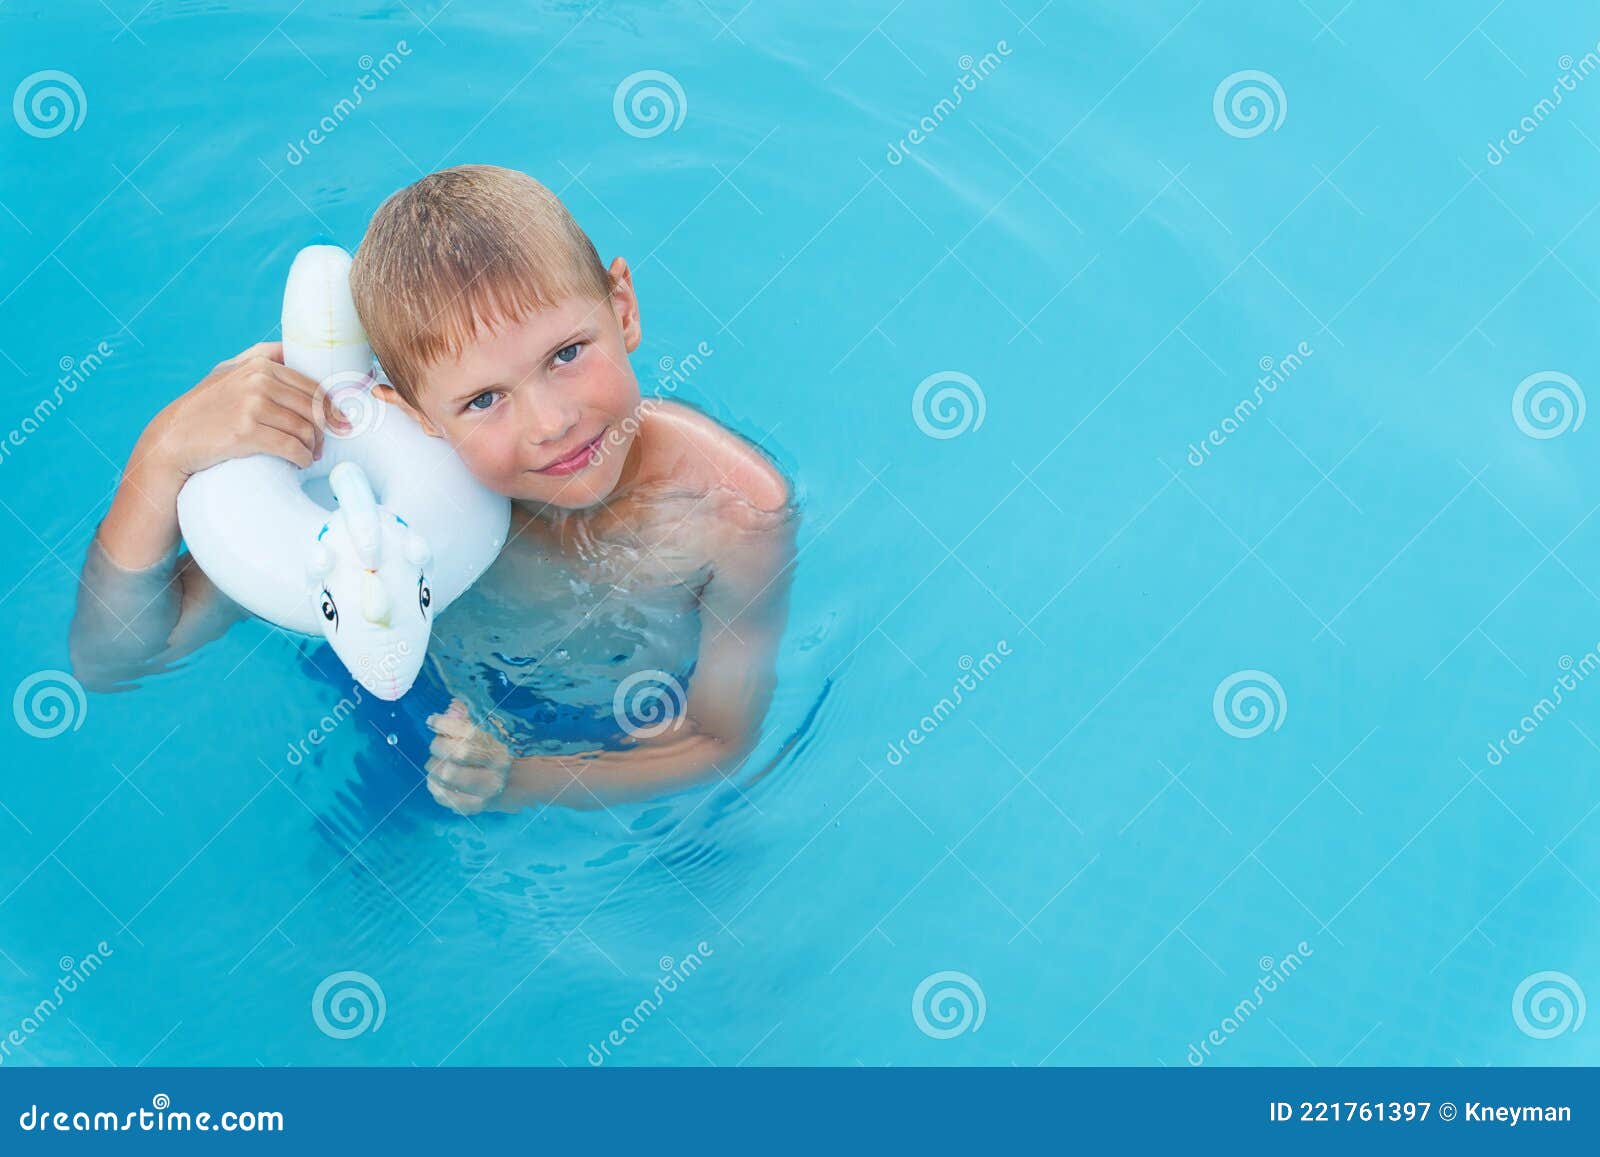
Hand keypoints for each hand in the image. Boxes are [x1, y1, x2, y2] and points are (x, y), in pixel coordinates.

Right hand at [140, 341, 349, 478]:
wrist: (174, 438)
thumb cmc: (205, 406)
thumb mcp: (228, 371)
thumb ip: (258, 357)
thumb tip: (291, 349)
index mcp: (259, 365)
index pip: (311, 385)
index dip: (331, 406)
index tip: (340, 420)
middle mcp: (258, 381)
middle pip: (312, 408)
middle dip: (325, 429)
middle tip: (325, 444)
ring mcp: (252, 406)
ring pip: (305, 429)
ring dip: (313, 446)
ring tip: (310, 454)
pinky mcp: (248, 432)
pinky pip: (291, 447)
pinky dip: (301, 458)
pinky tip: (300, 462)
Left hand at [423, 699, 511, 814]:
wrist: (513, 785)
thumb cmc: (494, 753)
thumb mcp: (488, 735)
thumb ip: (468, 722)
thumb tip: (445, 713)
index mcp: (498, 750)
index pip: (468, 735)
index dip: (445, 724)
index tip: (433, 720)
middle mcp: (494, 772)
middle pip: (455, 755)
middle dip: (438, 746)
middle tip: (436, 745)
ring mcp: (483, 793)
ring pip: (445, 776)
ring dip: (433, 766)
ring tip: (436, 763)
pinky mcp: (472, 807)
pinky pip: (442, 796)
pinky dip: (433, 785)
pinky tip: (436, 779)